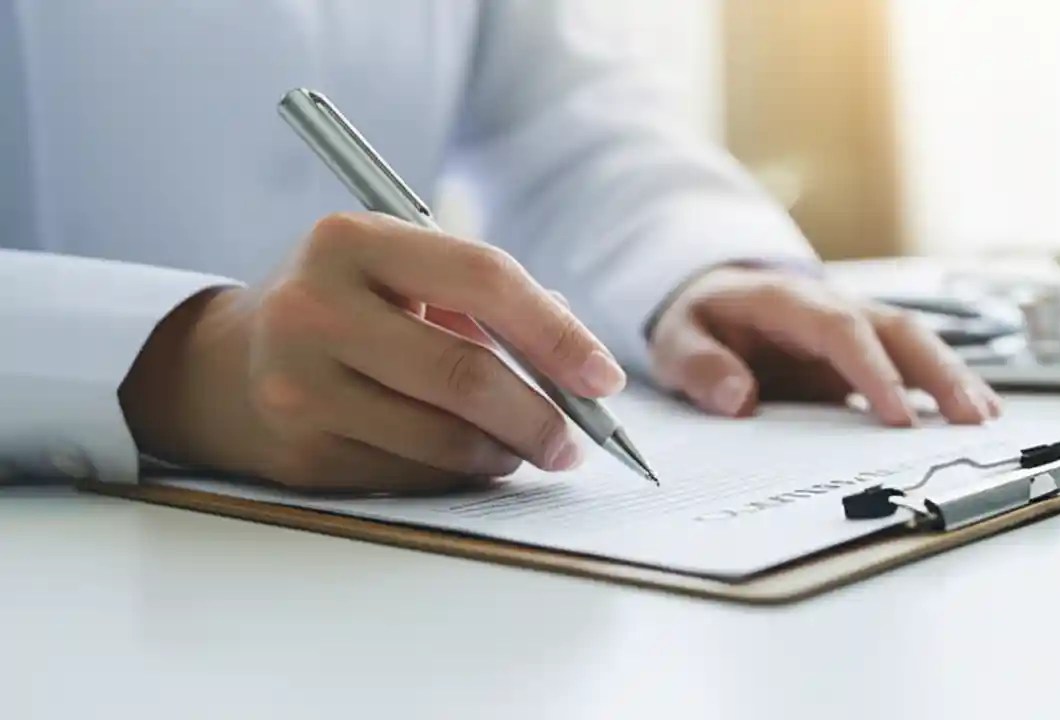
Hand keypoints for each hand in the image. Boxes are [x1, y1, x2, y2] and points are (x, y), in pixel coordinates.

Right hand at [119, 212, 626, 492]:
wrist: (230, 363)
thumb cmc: (348, 308)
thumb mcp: (401, 271)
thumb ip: (488, 300)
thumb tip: (580, 364)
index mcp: (351, 240)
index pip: (483, 278)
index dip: (556, 332)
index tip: (604, 377)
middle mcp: (314, 307)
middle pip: (464, 374)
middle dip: (541, 416)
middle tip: (578, 441)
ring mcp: (299, 385)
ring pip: (441, 438)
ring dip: (504, 452)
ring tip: (526, 447)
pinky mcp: (300, 451)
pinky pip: (411, 475)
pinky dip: (457, 472)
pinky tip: (467, 458)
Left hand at [648, 267, 1001, 424]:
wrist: (709, 299)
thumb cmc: (699, 321)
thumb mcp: (677, 341)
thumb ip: (700, 367)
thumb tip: (738, 400)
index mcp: (788, 301)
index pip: (841, 330)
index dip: (873, 370)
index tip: (898, 416)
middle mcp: (833, 307)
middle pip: (897, 329)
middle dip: (938, 371)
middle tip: (969, 418)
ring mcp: (854, 328)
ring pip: (915, 343)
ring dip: (952, 377)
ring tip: (984, 419)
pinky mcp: (863, 352)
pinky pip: (909, 363)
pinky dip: (942, 385)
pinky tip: (971, 413)